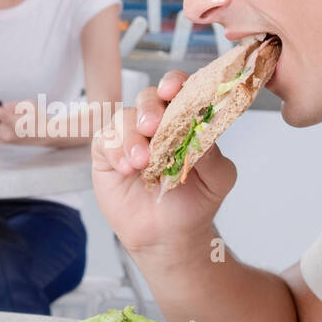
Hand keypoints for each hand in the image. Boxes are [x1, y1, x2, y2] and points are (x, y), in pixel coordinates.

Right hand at [91, 69, 237, 254]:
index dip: (175, 83)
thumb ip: (213, 157)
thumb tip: (204, 135)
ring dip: (131, 136)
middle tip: (152, 127)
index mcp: (184, 122)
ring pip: (124, 118)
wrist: (169, 238)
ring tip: (141, 163)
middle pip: (148, 99)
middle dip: (149, 108)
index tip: (174, 89)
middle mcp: (155, 125)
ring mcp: (129, 138)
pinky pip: (104, 140)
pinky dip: (115, 151)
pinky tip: (126, 168)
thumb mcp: (217, 181)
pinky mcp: (107, 155)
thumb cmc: (194, 203)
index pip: (179, 91)